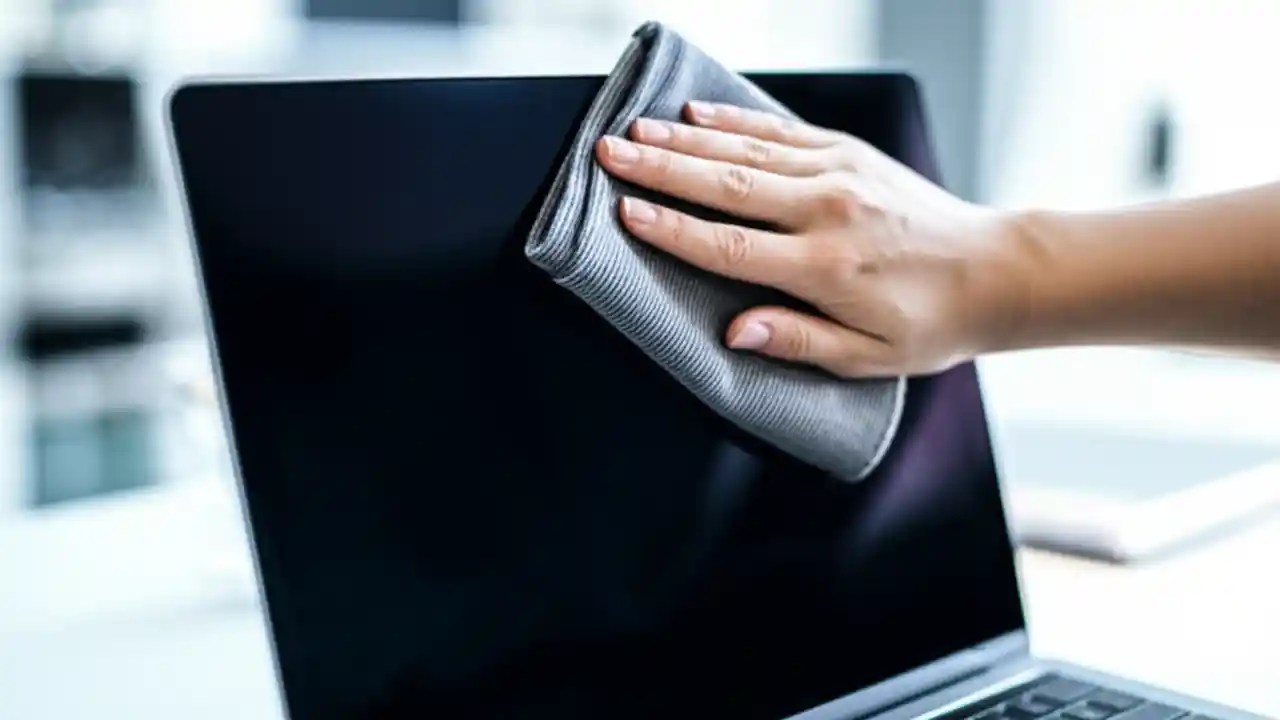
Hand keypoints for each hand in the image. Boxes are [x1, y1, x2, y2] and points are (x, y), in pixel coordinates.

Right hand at [594, 101, 1026, 377]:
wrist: (994, 271)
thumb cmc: (928, 324)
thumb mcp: (867, 357)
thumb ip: (798, 342)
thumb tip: (734, 333)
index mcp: (826, 268)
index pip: (730, 246)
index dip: (673, 230)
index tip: (625, 211)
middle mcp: (829, 211)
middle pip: (728, 185)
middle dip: (662, 168)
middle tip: (609, 153)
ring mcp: (841, 173)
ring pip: (749, 149)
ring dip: (688, 138)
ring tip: (637, 130)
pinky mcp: (851, 153)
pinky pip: (782, 131)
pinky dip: (737, 121)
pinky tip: (697, 114)